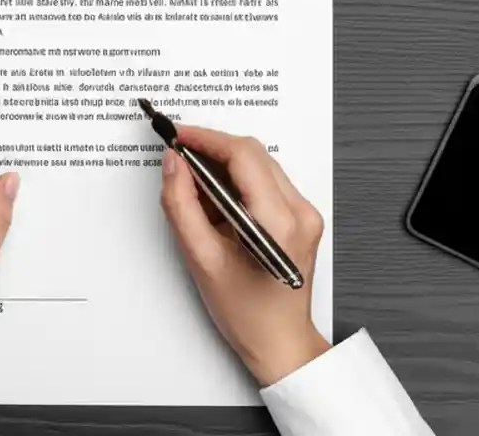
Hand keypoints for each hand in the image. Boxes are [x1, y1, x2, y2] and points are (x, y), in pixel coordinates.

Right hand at [160, 127, 328, 385]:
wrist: (279, 341)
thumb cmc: (246, 312)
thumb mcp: (201, 258)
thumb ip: (181, 205)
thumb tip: (172, 164)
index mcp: (279, 222)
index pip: (243, 155)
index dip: (206, 139)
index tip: (178, 137)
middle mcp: (300, 211)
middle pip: (253, 154)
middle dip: (212, 151)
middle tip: (178, 161)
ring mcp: (306, 213)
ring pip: (259, 166)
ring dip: (224, 168)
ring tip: (196, 192)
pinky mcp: (302, 217)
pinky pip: (266, 182)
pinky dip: (238, 184)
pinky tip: (218, 205)